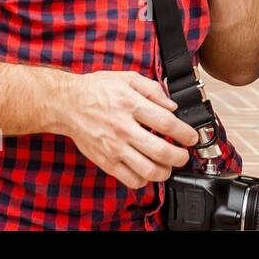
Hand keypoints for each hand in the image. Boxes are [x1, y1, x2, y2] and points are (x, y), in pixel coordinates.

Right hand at [53, 70, 199, 190]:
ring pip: (146, 169)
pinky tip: (148, 171)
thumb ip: (153, 89)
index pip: (166, 123)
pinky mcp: (105, 161)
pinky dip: (144, 180)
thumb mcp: (127, 78)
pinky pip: (129, 179)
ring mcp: (113, 147)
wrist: (66, 104)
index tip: (192, 137)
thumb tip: (172, 105)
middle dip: (179, 156)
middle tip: (185, 155)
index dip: (185, 132)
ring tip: (170, 166)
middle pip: (160, 150)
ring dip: (165, 171)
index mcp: (131, 105)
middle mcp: (123, 128)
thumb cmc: (96, 89)